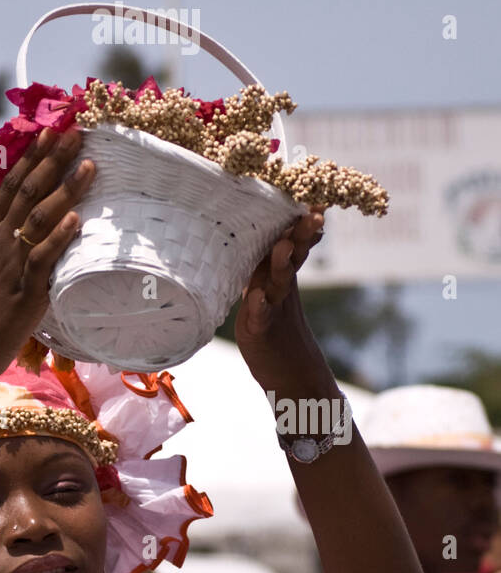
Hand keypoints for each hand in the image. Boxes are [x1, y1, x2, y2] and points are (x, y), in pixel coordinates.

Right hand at [0, 128, 93, 382]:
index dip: (31, 156)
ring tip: (89, 166)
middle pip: (28, 193)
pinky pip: (42, 258)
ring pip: (39, 219)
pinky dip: (59, 238)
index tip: (51, 130)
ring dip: (65, 191)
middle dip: (53, 161)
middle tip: (77, 132)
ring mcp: (11, 265)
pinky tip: (76, 218)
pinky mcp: (24, 290)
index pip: (10, 185)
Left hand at [234, 208, 328, 394]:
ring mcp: (273, 309)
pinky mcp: (260, 332)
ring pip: (278, 282)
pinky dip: (260, 307)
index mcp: (281, 277)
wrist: (291, 376)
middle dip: (301, 233)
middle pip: (291, 257)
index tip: (313, 197)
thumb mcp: (275, 293)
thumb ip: (275, 266)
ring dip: (280, 262)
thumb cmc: (277, 330)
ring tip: (283, 244)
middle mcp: (280, 289)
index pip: (292, 243)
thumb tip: (279, 236)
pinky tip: (258, 297)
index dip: (301, 222)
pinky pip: (261, 317)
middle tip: (313, 212)